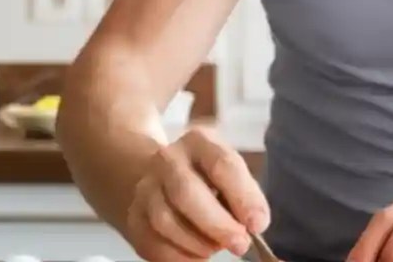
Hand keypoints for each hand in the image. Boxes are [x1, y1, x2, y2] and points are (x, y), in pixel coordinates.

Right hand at [126, 125, 269, 261]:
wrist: (163, 179)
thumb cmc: (210, 180)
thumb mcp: (232, 176)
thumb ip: (246, 197)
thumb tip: (255, 225)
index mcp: (199, 142)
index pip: (222, 165)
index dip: (243, 198)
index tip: (258, 225)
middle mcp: (168, 159)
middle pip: (187, 192)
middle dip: (217, 224)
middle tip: (240, 244)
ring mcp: (146, 187)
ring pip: (165, 221)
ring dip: (198, 243)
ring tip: (216, 247)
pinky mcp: (134, 217)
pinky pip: (153, 243)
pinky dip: (180, 257)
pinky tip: (198, 256)